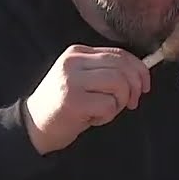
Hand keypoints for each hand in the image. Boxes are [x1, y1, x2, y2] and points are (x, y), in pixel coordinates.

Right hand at [22, 45, 150, 154]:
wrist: (33, 127)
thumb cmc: (64, 106)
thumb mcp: (82, 80)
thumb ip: (106, 72)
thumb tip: (140, 75)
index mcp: (77, 52)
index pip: (119, 54)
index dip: (139, 69)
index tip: (145, 86)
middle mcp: (73, 62)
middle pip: (122, 66)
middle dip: (135, 86)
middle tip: (132, 103)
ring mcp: (72, 80)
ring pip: (118, 83)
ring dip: (120, 101)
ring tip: (107, 110)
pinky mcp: (73, 101)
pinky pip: (109, 105)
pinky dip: (108, 115)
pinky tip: (93, 119)